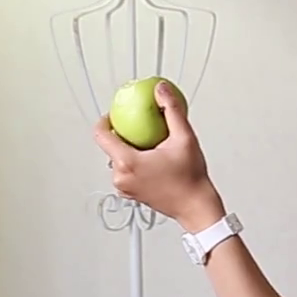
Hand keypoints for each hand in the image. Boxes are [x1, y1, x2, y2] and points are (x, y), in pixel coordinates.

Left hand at [92, 82, 224, 229]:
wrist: (195, 207)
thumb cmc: (190, 179)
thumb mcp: (184, 138)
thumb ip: (171, 109)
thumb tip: (161, 89)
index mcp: (127, 163)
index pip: (101, 135)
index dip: (105, 120)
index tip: (116, 113)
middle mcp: (121, 177)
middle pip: (110, 146)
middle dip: (123, 133)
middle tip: (140, 125)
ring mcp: (124, 187)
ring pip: (118, 159)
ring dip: (129, 148)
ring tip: (149, 142)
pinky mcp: (130, 193)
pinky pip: (126, 171)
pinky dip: (134, 161)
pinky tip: (152, 156)